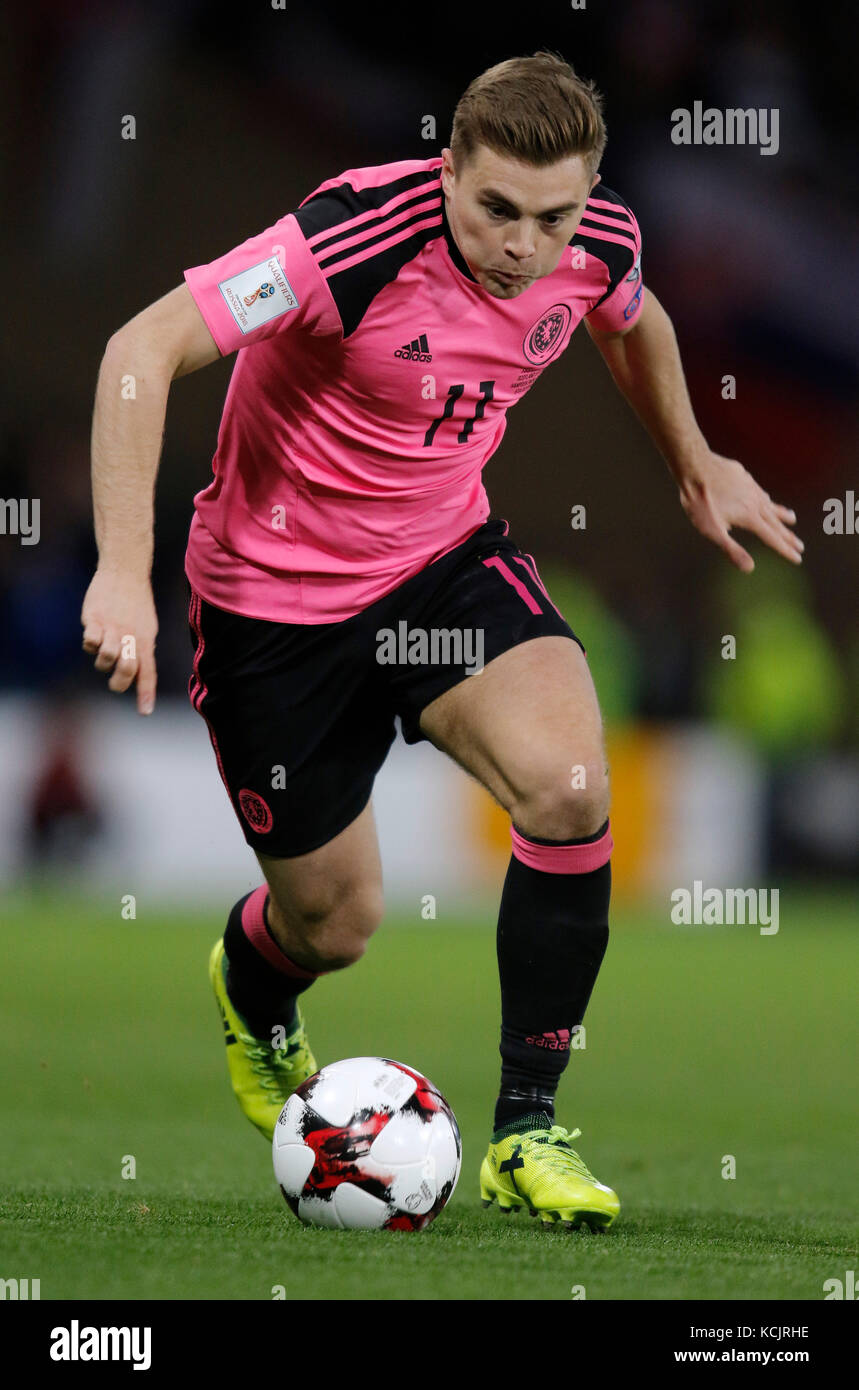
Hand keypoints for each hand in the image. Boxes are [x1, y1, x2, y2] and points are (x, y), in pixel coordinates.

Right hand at [81, 568, 158, 713]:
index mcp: (146, 640)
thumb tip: (139, 673)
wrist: (125, 570)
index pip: (148, 672)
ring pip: (106, 658)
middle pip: (128, 669)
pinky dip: (89, 644)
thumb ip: (142, 650)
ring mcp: (112, 628)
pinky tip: (92, 633)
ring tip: (103, 650)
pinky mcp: (95, 619)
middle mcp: (131, 636)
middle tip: (115, 682)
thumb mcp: (147, 627)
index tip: (145, 712)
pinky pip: (89, 642)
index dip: (146, 693)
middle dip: (120, 682)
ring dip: (102, 662)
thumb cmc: (136, 602)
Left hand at [678, 452, 803, 571]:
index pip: (772, 538)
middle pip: (776, 523)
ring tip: (791, 519)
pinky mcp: (744, 477)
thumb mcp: (712, 531)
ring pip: (770, 505)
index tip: (798, 558)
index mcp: (749, 518)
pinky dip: (766, 499)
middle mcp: (755, 503)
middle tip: (800, 546)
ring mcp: (750, 488)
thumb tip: (750, 568)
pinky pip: (759, 492)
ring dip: (781, 514)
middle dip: (788, 536)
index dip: (785, 550)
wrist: (695, 467)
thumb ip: (731, 549)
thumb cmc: (700, 502)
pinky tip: (765, 498)